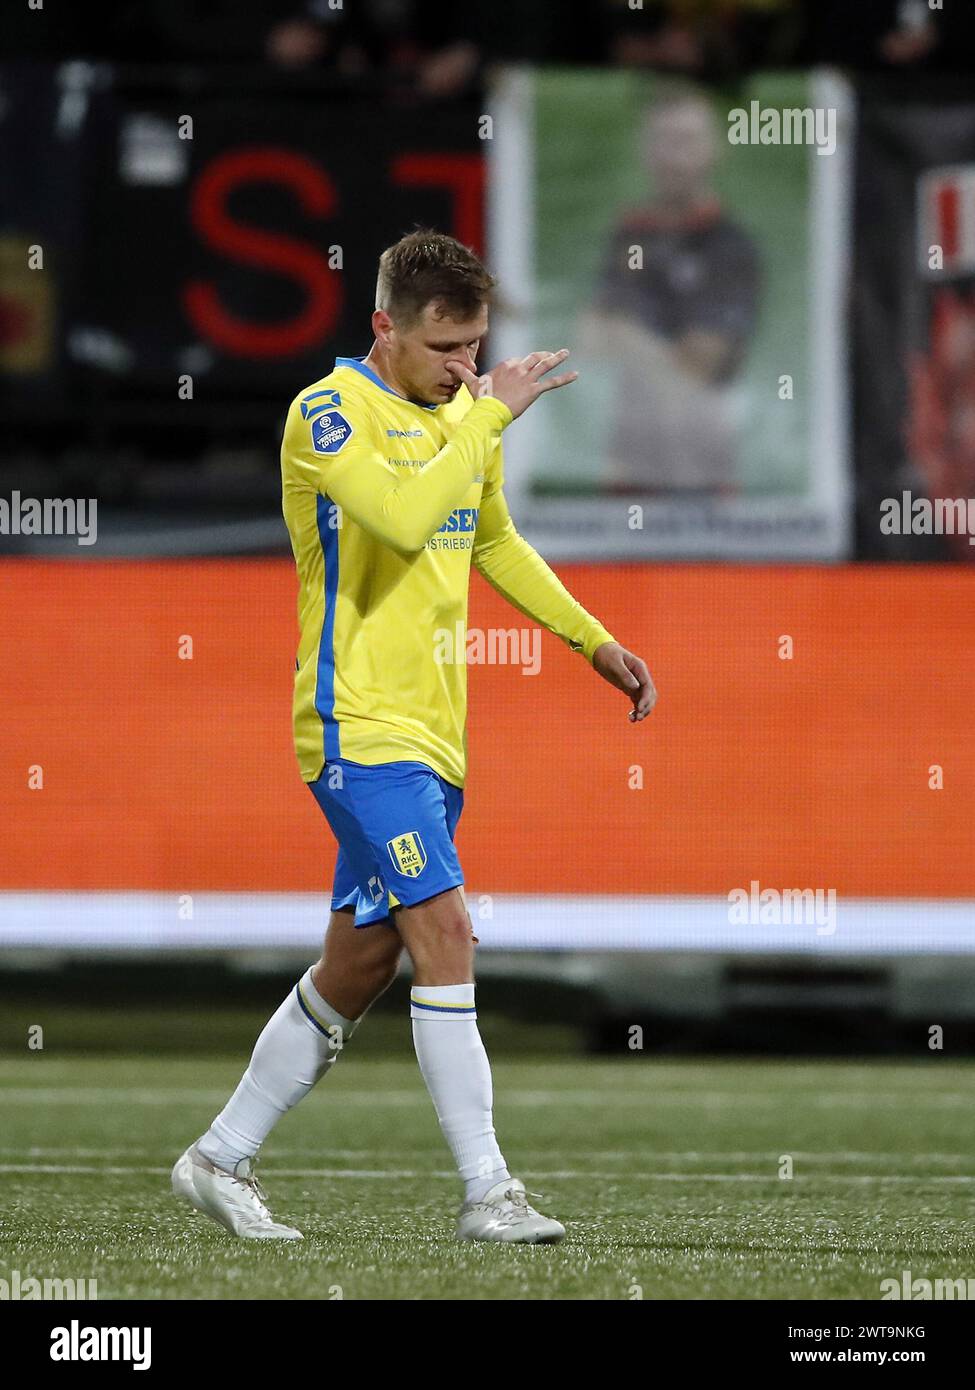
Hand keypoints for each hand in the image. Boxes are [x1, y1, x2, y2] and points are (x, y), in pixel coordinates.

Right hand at [445, 349, 577, 419]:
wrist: (489, 410)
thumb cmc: (480, 398)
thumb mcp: (471, 383)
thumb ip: (462, 371)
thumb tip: (447, 363)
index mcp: (506, 364)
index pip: (519, 360)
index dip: (523, 364)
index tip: (526, 366)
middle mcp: (518, 367)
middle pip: (534, 358)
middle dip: (543, 355)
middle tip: (552, 354)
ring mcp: (527, 378)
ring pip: (545, 365)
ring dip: (557, 358)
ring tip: (565, 353)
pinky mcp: (534, 390)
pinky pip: (552, 382)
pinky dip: (564, 378)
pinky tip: (575, 374)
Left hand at [592, 642, 656, 722]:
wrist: (599, 650)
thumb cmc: (606, 654)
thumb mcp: (614, 664)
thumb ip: (625, 675)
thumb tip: (636, 687)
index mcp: (639, 668)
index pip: (648, 686)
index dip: (646, 699)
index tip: (639, 709)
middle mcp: (640, 676)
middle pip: (650, 694)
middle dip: (646, 707)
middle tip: (638, 718)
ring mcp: (636, 682)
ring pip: (644, 699)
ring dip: (642, 710)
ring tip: (634, 720)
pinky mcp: (629, 687)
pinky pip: (636, 699)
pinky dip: (636, 708)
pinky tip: (631, 717)